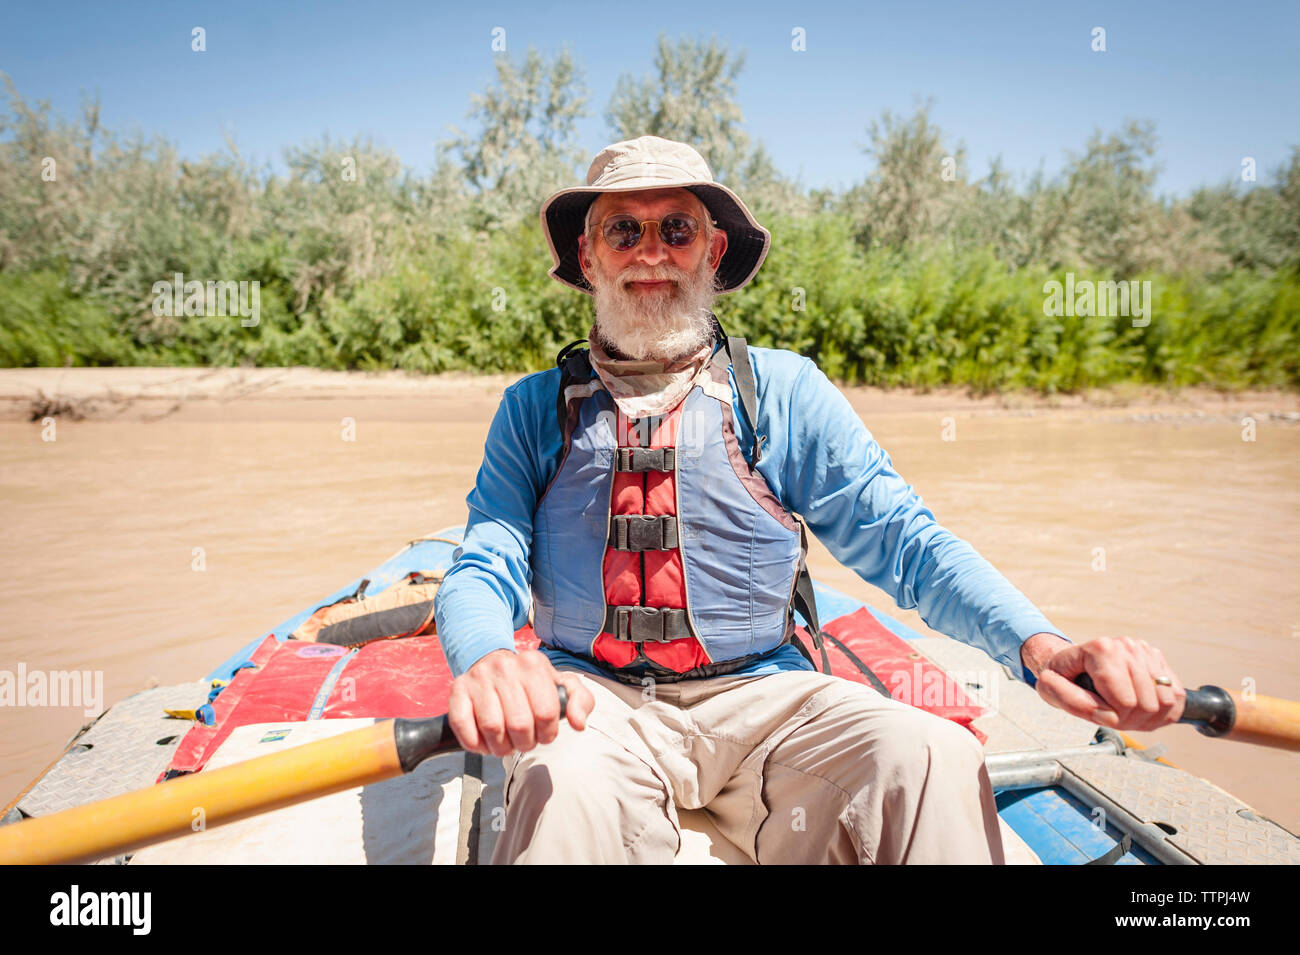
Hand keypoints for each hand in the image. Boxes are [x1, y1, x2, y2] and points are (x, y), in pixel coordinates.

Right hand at [447, 648, 593, 756]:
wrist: (493, 663)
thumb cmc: (530, 683)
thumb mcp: (561, 686)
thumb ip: (580, 702)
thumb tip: (579, 724)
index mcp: (534, 664)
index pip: (547, 713)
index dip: (548, 733)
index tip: (544, 734)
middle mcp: (506, 667)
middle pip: (520, 724)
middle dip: (525, 743)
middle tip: (524, 741)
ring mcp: (479, 677)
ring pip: (492, 728)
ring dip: (500, 747)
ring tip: (505, 743)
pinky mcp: (458, 690)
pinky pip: (463, 726)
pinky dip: (475, 744)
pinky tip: (484, 742)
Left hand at [1031, 635, 1186, 730]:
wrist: (1073, 664)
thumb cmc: (1063, 677)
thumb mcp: (1051, 688)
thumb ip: (1062, 695)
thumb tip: (1049, 680)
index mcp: (1100, 650)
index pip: (1125, 702)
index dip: (1114, 718)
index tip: (1098, 712)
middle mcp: (1126, 646)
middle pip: (1149, 704)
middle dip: (1131, 719)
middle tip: (1113, 715)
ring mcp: (1145, 650)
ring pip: (1166, 701)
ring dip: (1149, 717)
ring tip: (1126, 711)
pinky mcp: (1158, 659)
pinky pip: (1175, 695)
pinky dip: (1163, 710)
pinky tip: (1141, 706)